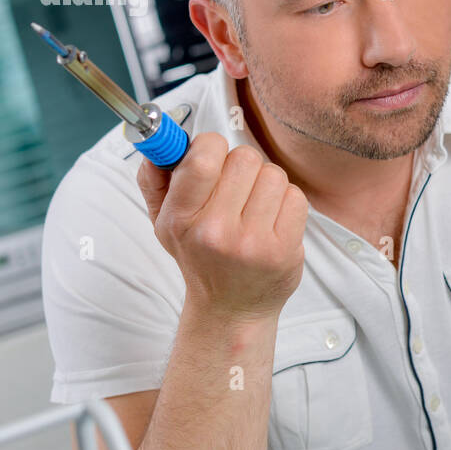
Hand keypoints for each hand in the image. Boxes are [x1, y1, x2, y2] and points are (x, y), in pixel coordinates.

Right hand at [136, 133, 308, 320]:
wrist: (230, 308)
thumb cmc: (199, 256)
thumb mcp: (164, 222)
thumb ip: (154, 178)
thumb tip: (162, 142)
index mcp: (181, 219)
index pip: (203, 158)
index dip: (211, 146)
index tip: (212, 157)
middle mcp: (216, 232)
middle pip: (245, 158)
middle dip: (243, 166)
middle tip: (236, 189)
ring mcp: (253, 243)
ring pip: (274, 174)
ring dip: (267, 184)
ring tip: (255, 208)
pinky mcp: (284, 250)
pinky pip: (296, 196)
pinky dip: (287, 202)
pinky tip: (273, 221)